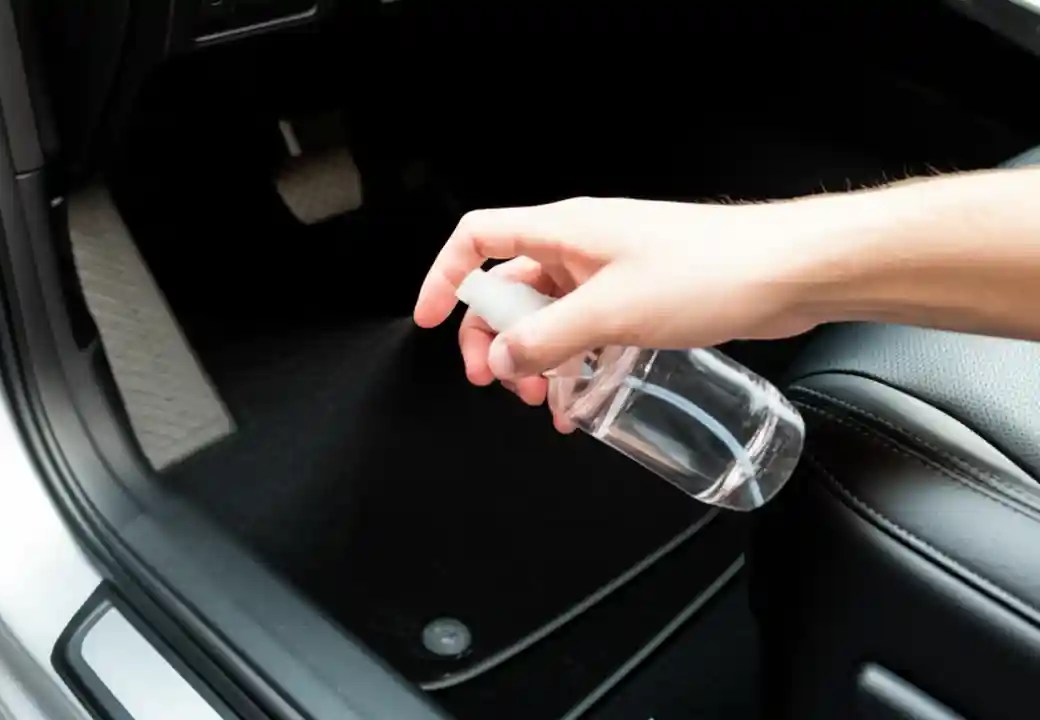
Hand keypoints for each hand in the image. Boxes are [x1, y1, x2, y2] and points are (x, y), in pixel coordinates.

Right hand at [413, 196, 838, 415]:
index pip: (478, 238)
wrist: (787, 272)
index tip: (428, 321)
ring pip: (549, 315)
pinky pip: (587, 332)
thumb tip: (502, 358)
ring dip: (535, 358)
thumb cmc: (709, 269)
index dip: (444, 277)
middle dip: (494, 336)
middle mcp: (581, 247)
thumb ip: (547, 338)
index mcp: (564, 230)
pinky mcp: (639, 299)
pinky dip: (574, 364)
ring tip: (540, 400)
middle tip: (494, 382)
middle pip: (508, 286)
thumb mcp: (611, 311)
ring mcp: (610, 273)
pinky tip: (580, 401)